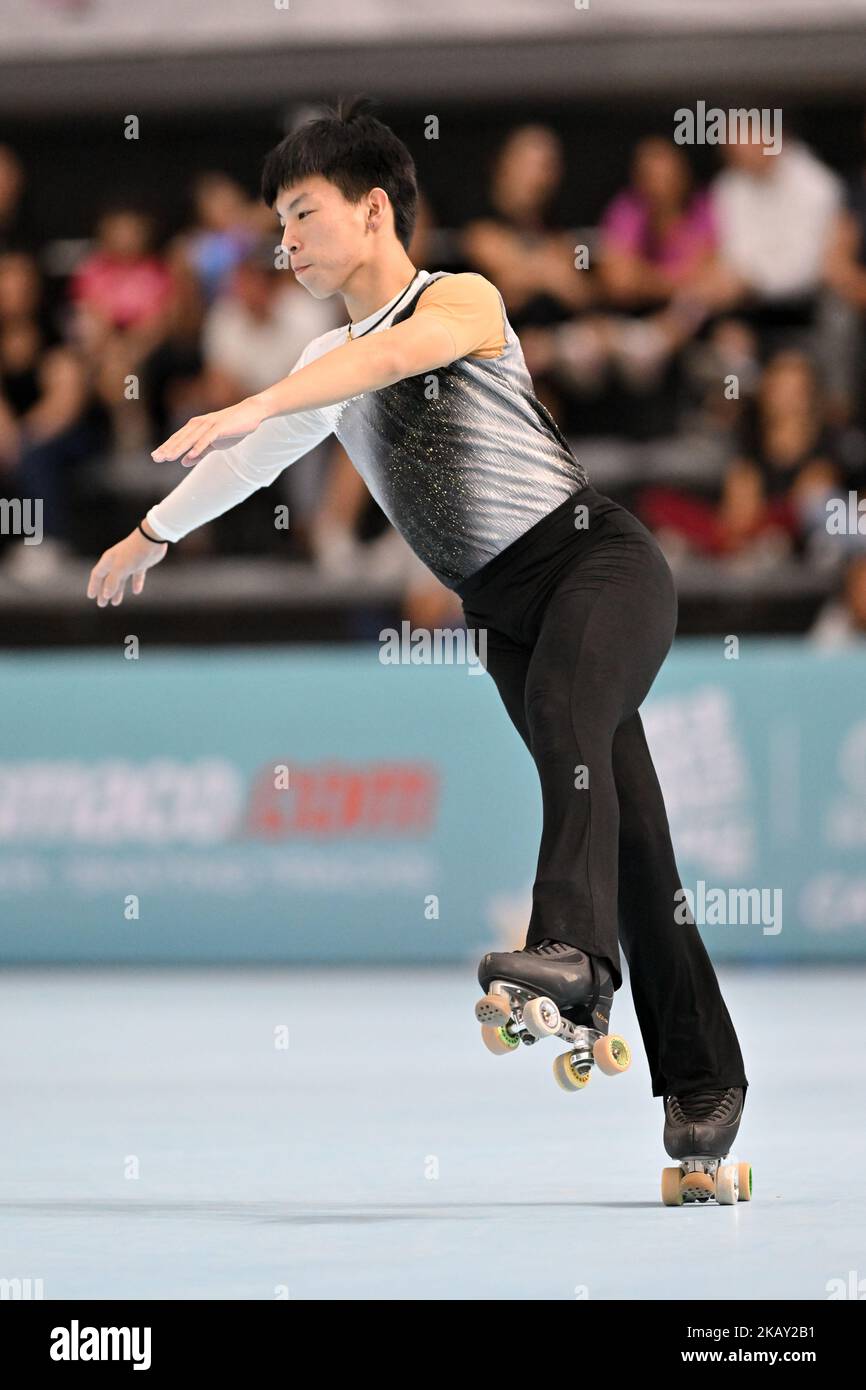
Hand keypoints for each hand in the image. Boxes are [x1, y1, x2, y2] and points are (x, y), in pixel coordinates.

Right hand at [86, 528, 167, 607]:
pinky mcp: (141, 563)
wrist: (152, 538)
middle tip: (102, 604)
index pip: (97, 575)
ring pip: (121, 580)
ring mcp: (129, 563)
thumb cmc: (133, 552)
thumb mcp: (121, 568)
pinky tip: (137, 591)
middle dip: (104, 592)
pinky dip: (136, 583)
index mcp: (109, 561)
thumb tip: (105, 594)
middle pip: (108, 579)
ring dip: (118, 591)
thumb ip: (112, 581)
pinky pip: (136, 576)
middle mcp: (117, 562)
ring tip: (116, 603)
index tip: (91, 597)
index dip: (93, 586)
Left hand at [151, 396, 266, 464]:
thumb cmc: (232, 428)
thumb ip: (200, 453)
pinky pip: (207, 438)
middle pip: (181, 438)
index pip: (178, 439)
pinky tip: (190, 456)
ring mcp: (209, 425)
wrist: (251, 413)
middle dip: (168, 449)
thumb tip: (184, 463)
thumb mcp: (214, 443)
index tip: (155, 457)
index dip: (166, 448)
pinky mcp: (220, 427)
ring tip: (168, 458)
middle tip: (156, 458)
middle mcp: (199, 424)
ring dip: (179, 448)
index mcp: (196, 427)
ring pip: (190, 438)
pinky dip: (198, 447)